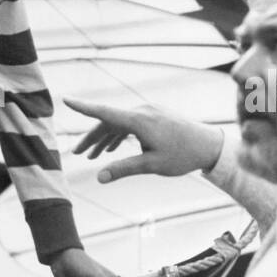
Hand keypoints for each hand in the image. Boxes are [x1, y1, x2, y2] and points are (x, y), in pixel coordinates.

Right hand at [64, 99, 223, 183]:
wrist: (210, 144)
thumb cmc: (183, 156)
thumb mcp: (152, 165)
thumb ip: (123, 169)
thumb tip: (99, 177)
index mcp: (139, 120)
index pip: (104, 112)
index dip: (83, 107)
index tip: (65, 99)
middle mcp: (142, 111)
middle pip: (108, 122)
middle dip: (91, 138)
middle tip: (77, 154)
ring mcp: (149, 111)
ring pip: (119, 123)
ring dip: (105, 138)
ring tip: (91, 156)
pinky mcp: (155, 115)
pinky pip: (130, 123)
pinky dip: (119, 135)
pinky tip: (112, 148)